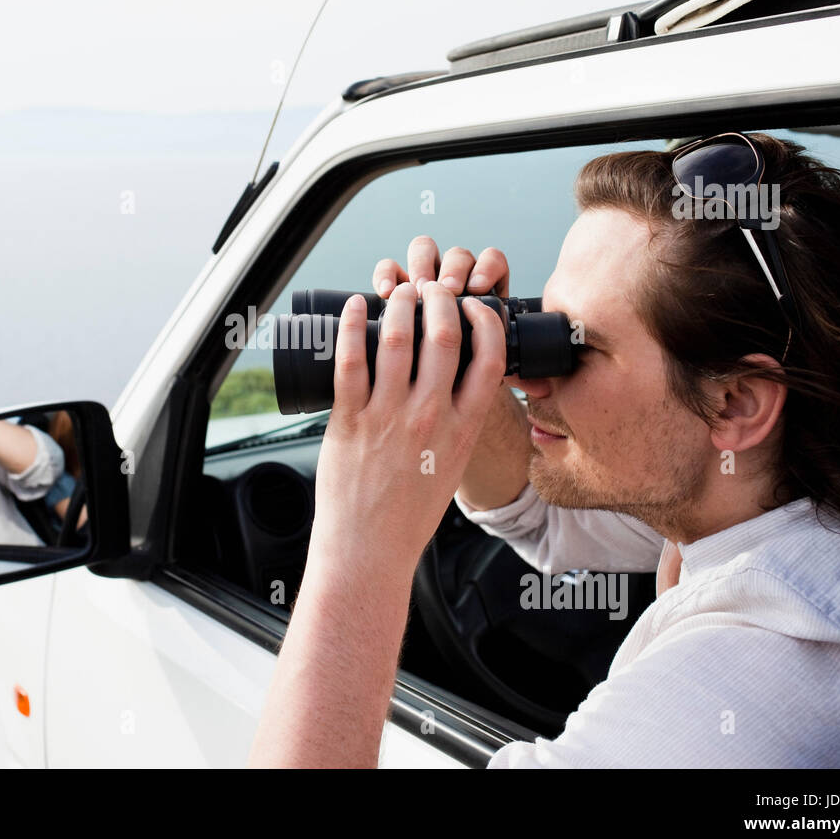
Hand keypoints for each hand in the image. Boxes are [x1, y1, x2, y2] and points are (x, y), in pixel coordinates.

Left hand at [371, 236, 531, 511]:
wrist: (368, 549)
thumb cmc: (407, 514)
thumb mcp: (452, 466)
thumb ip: (457, 425)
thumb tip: (452, 386)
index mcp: (463, 430)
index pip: (490, 359)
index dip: (486, 321)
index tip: (475, 307)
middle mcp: (430, 418)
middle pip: (445, 335)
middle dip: (440, 299)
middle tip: (431, 289)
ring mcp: (388, 417)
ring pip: (400, 338)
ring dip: (401, 303)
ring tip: (399, 291)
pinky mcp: (350, 420)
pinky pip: (352, 360)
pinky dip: (355, 325)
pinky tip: (356, 308)